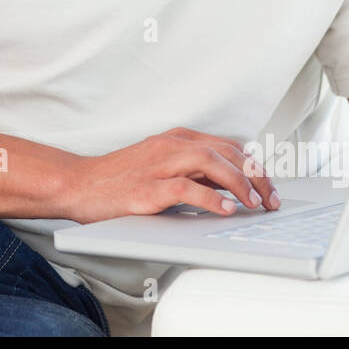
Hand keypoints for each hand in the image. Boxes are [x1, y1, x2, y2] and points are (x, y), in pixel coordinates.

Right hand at [62, 127, 280, 223]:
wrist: (78, 184)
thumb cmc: (118, 180)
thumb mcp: (161, 168)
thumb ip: (192, 173)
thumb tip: (230, 188)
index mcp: (176, 139)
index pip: (228, 146)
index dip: (254, 167)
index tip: (269, 187)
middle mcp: (170, 146)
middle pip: (226, 152)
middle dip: (255, 176)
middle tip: (271, 199)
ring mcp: (158, 165)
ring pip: (211, 163)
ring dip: (240, 184)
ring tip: (255, 204)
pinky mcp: (147, 188)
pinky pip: (186, 189)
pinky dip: (211, 199)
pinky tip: (226, 209)